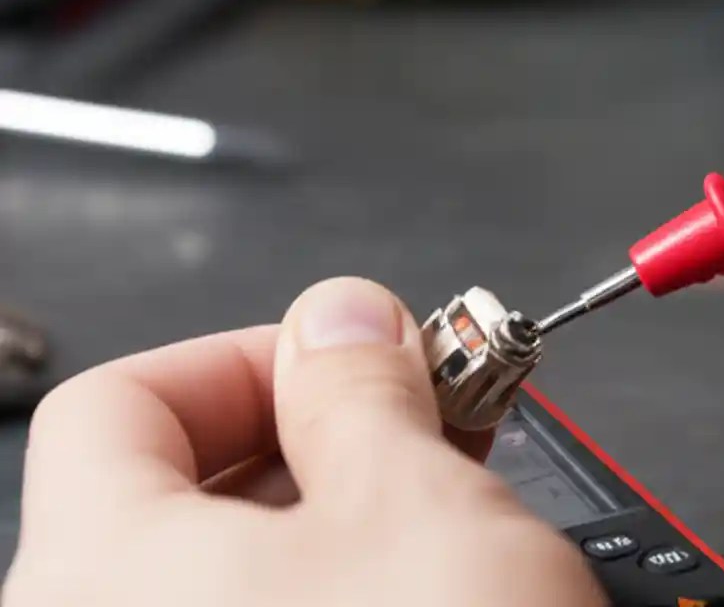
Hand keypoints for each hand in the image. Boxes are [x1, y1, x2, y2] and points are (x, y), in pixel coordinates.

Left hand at [3, 278, 605, 605]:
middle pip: (180, 484)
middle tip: (425, 414)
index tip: (353, 352)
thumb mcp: (422, 511)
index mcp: (105, 572)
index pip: (121, 400)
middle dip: (323, 431)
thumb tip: (348, 316)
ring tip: (447, 495)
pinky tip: (430, 573)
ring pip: (237, 564)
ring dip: (347, 509)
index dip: (250, 352)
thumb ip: (368, 390)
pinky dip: (346, 580)